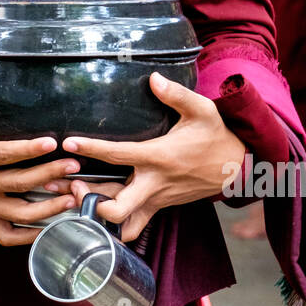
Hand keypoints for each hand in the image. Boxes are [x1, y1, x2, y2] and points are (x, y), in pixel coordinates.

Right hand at [0, 89, 80, 245]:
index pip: (2, 155)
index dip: (28, 150)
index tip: (52, 142)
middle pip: (18, 184)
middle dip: (49, 175)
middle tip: (74, 166)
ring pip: (18, 213)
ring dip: (48, 208)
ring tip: (73, 197)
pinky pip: (6, 233)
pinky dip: (28, 236)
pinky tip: (50, 228)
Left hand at [60, 72, 246, 241]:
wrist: (236, 167)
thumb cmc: (216, 136)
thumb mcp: (203, 110)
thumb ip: (177, 95)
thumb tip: (153, 78)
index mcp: (159, 157)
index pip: (118, 155)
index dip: (92, 149)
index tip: (69, 143)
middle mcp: (154, 183)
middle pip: (117, 209)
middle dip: (91, 202)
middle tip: (73, 185)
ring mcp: (156, 199)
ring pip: (122, 222)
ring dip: (97, 215)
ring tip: (77, 196)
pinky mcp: (159, 207)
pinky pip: (133, 226)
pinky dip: (114, 226)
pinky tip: (97, 210)